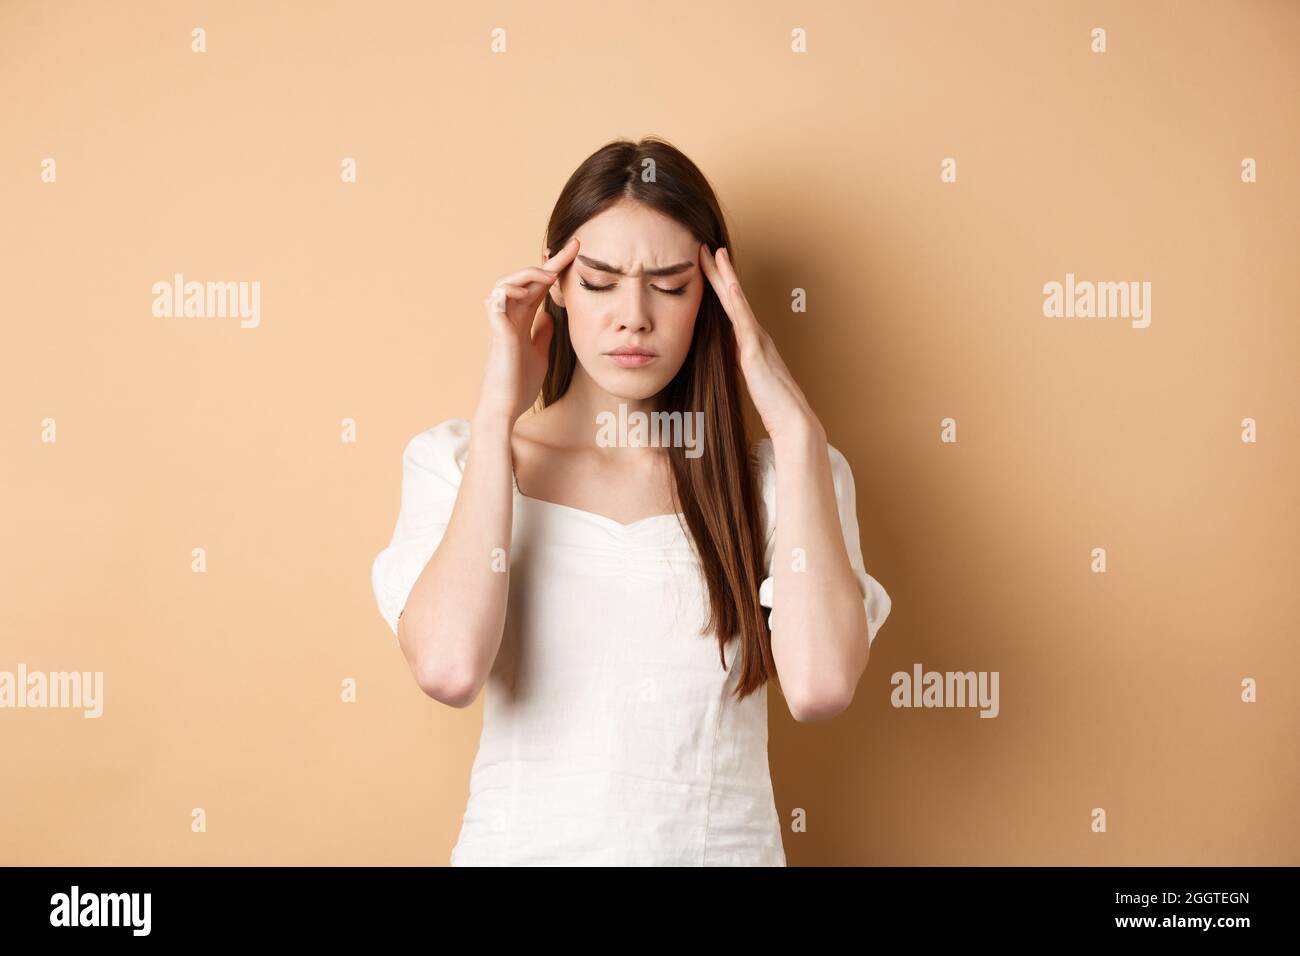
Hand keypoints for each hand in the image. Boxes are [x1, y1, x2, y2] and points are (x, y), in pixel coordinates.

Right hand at [476, 237, 579, 422]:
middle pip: (526, 279)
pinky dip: (509, 290)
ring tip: (550, 276)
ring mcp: (500, 322)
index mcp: (520, 320)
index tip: (576, 253)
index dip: (555, 269)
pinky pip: (497, 299)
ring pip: (506, 282)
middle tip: (573, 248)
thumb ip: (542, 333)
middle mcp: (508, 316)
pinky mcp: (496, 331)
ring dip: (529, 274)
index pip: (538, 287)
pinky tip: (527, 290)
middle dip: (550, 262)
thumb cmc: (520, 383)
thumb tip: (549, 316)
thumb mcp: (540, 353)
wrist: (507, 406)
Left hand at [698, 243, 823, 443]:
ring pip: (738, 302)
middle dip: (718, 271)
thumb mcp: (748, 378)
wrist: (792, 418)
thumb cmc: (772, 403)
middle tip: (704, 247)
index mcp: (751, 341)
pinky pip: (745, 322)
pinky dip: (738, 302)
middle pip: (732, 296)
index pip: (731, 306)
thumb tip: (723, 353)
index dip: (718, 285)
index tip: (705, 264)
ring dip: (726, 276)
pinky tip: (731, 286)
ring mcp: (757, 340)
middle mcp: (756, 334)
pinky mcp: (756, 352)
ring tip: (714, 254)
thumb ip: (738, 362)